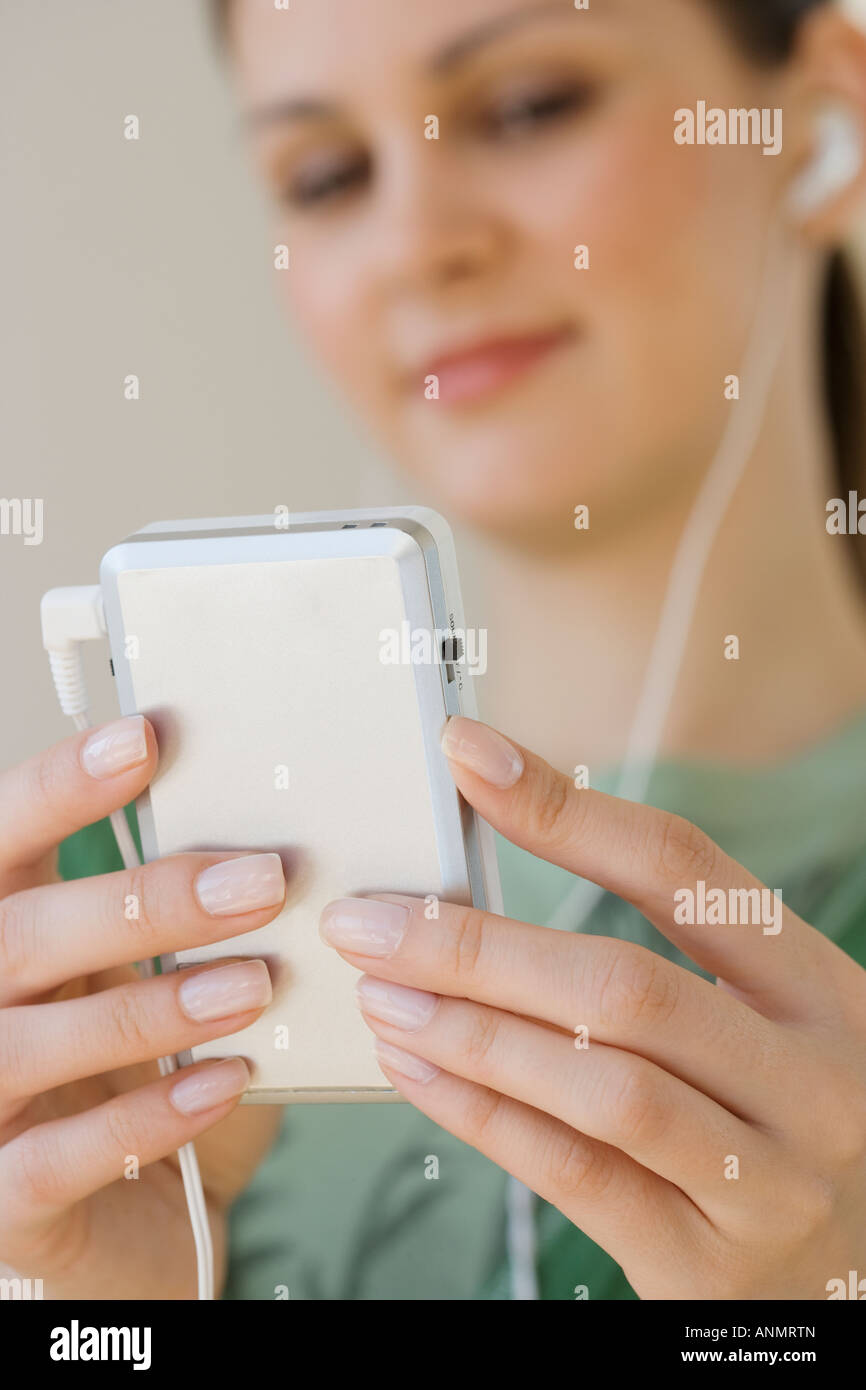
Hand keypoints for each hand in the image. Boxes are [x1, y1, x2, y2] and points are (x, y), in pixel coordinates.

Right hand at [0, 716, 286, 1298]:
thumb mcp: (153, 978)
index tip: (145, 740)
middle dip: (143, 903)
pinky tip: (225, 1082)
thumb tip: (272, 844)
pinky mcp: (2, 1203)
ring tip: (255, 984)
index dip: (61, 787)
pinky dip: (147, 1118)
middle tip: (261, 883)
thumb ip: (181, 921)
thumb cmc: (139, 1074)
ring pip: (29, 1044)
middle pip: (21, 933)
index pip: (2, 838)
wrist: (137, 1222)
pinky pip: (58, 1162)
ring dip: (154, 1008)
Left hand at [320, 716, 865, 1298]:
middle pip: (624, 984)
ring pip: (598, 1084)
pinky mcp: (711, 1265)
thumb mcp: (759, 1026)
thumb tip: (482, 886)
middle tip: (369, 920)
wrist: (852, 1274)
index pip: (682, 868)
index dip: (565, 807)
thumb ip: (655, 968)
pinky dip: (482, 1116)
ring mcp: (770, 1179)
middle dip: (475, 945)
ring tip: (380, 995)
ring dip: (468, 1032)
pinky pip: (577, 1176)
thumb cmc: (777, 1125)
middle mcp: (813, 1077)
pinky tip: (417, 1071)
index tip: (467, 757)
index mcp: (818, 988)